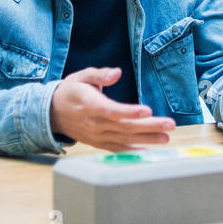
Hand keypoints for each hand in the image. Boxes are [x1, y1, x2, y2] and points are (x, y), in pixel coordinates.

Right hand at [50, 67, 174, 150]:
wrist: (52, 113)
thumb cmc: (71, 91)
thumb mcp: (82, 76)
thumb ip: (100, 74)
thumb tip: (116, 72)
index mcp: (90, 105)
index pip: (112, 111)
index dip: (130, 112)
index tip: (148, 110)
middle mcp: (94, 123)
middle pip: (124, 127)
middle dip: (149, 126)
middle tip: (170, 125)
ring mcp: (96, 136)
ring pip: (124, 139)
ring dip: (147, 139)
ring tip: (166, 137)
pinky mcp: (98, 143)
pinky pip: (117, 149)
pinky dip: (133, 150)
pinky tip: (149, 149)